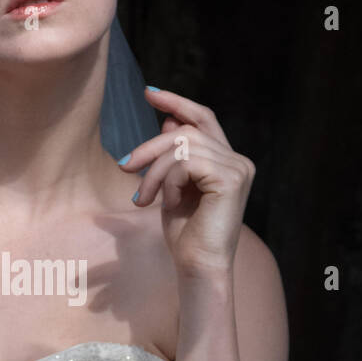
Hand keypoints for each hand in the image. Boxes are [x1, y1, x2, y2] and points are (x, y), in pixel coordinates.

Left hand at [118, 87, 254, 277]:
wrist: (198, 268)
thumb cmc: (185, 235)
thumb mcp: (173, 188)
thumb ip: (174, 157)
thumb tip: (169, 121)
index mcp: (226, 161)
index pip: (203, 119)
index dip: (177, 102)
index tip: (149, 93)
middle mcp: (237, 161)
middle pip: (185, 131)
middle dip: (149, 147)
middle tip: (124, 167)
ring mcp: (237, 168)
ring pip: (181, 145)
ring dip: (154, 172)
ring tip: (144, 199)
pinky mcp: (231, 178)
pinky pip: (185, 163)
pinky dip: (168, 182)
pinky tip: (169, 204)